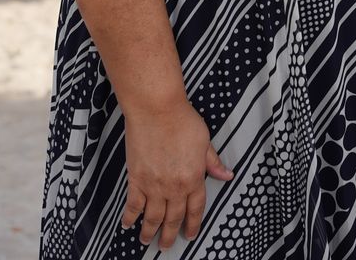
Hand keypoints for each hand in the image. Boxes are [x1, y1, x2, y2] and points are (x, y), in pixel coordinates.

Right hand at [121, 99, 233, 248]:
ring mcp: (154, 185)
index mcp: (194, 178)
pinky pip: (132, 205)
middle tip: (166, 246)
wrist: (157, 109)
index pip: (195, 209)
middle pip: (173, 219)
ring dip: (149, 232)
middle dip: (169, 235)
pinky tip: (128, 224)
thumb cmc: (182, 120)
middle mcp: (174, 187)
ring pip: (152, 218)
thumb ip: (213, 162)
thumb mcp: (205, 141)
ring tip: (147, 240)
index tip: (190, 234)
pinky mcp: (136, 179)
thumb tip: (227, 175)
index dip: (193, 224)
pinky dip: (130, 217)